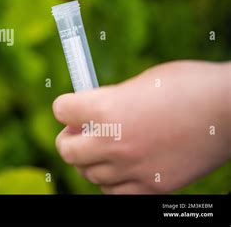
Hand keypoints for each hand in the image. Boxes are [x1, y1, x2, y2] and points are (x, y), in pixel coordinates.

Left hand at [52, 61, 230, 193]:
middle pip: (67, 150)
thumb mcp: (139, 82)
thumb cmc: (187, 86)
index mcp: (105, 109)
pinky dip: (114, 182)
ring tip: (107, 148)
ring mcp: (133, 168)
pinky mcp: (153, 187)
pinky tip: (124, 167)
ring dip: (92, 161)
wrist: (229, 109)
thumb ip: (110, 100)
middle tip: (81, 132)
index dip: (67, 106)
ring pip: (90, 175)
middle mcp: (113, 142)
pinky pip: (116, 193)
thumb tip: (91, 113)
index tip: (73, 107)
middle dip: (70, 139)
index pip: (60, 110)